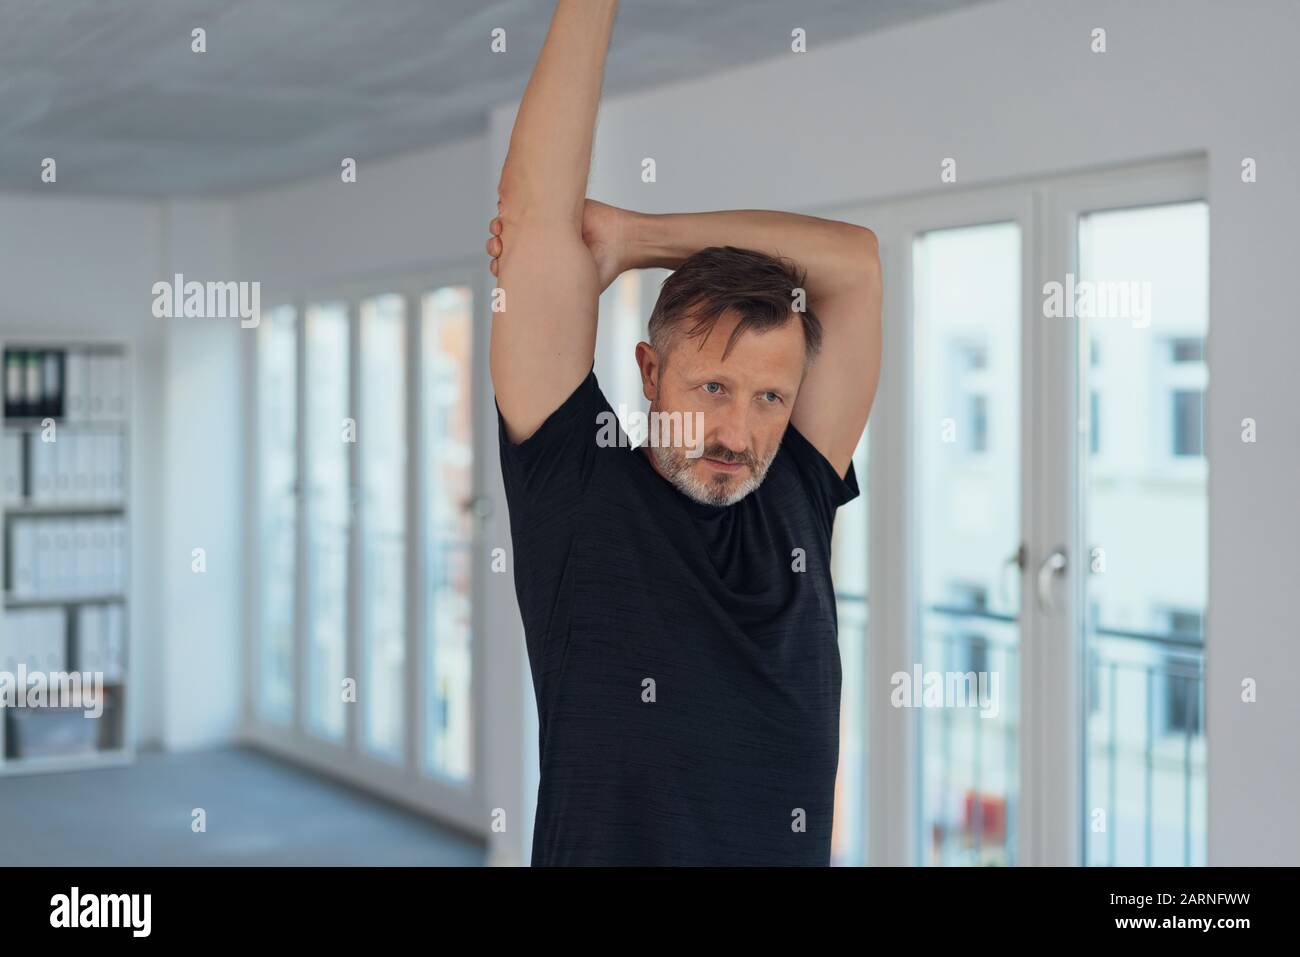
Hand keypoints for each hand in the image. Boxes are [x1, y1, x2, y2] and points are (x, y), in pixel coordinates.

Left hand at [487, 198, 631, 292]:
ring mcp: (546, 224)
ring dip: (501, 226)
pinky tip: (507, 210)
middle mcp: (541, 244)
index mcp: (543, 265)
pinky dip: (515, 206)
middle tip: (496, 248)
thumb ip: (549, 298)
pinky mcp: (554, 206)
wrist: (621, 242)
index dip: (499, 266)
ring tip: (498, 228)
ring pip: (513, 223)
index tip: (496, 267)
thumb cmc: (603, 268)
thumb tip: (525, 320)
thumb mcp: (573, 289)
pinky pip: (529, 203)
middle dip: (496, 246)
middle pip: (507, 244)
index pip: (512, 266)